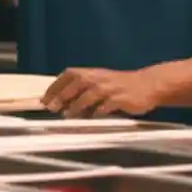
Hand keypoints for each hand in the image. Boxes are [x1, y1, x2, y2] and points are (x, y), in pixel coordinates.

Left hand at [41, 68, 160, 117]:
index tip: (44, 99)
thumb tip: (59, 103)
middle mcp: (99, 78)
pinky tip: (90, 118)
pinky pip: (106, 106)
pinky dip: (97, 112)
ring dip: (76, 106)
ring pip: (89, 95)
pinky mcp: (121, 98)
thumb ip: (81, 90)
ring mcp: (110, 88)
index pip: (68, 75)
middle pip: (76, 84)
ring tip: (67, 115)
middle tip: (50, 107)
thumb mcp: (99, 83)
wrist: (147, 84)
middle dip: (61, 96)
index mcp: (91, 72)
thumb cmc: (118, 86)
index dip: (55, 87)